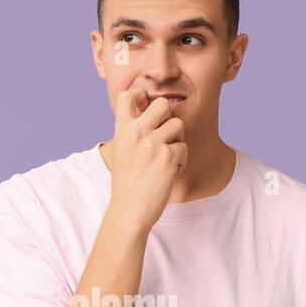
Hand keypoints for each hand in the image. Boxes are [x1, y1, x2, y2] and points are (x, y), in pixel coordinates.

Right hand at [105, 83, 187, 232]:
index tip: (146, 107)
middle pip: (162, 104)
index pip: (128, 95)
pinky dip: (180, 161)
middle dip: (168, 118)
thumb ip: (134, 133)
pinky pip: (183, 148)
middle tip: (164, 137)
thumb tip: (155, 114)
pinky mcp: (167, 156)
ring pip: (178, 125)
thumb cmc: (128, 184)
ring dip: (177, 141)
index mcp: (122, 130)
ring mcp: (152, 143)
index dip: (141, 95)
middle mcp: (136, 132)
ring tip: (166, 159)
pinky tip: (168, 173)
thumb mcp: (122, 153)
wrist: (129, 211)